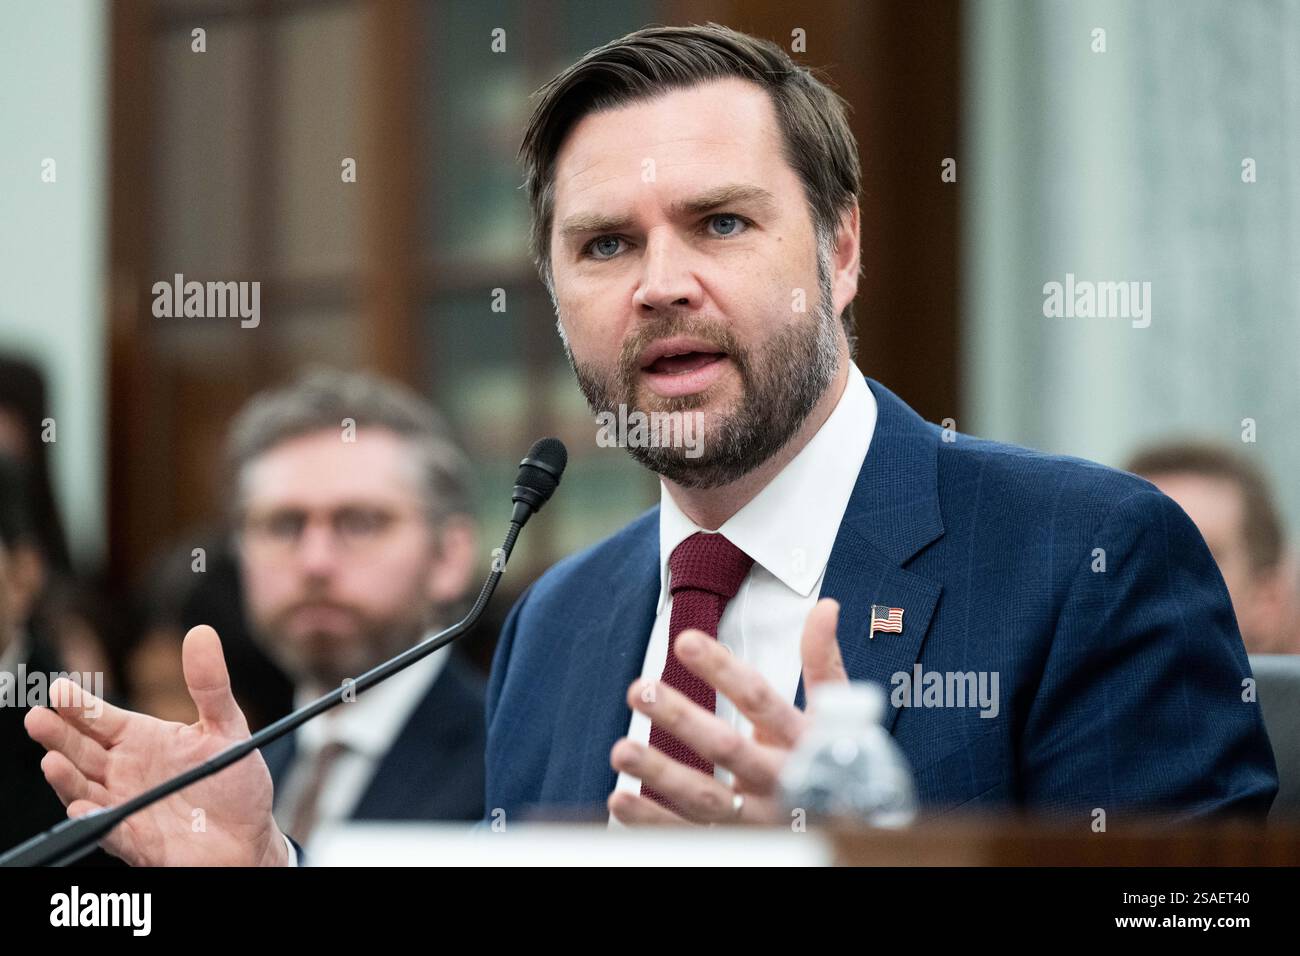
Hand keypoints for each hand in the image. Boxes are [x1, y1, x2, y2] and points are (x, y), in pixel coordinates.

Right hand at [24, 625, 287, 865]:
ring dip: (65, 777)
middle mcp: (125, 771)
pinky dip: (95, 819)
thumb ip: (210, 685)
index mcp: (142, 740)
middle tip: (38, 718)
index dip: (81, 705)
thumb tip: (202, 633)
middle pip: (82, 750)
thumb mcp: (228, 727)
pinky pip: (109, 830)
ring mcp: (125, 805)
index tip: (61, 689)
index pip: (102, 719)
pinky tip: (84, 806)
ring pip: (83, 789)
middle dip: (58, 735)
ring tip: (52, 761)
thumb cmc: (235, 781)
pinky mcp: (134, 840)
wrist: (249, 838)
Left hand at [608, 597, 847, 824]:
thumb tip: (825, 607)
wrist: (852, 830)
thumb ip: (822, 662)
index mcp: (802, 740)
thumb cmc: (835, 761)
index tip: (686, 641)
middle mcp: (778, 779)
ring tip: (621, 750)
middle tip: (640, 690)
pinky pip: (689, 834)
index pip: (760, 698)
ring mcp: (756, 817)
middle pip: (727, 747)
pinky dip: (653, 821)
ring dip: (660, 774)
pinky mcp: (736, 841)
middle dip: (682, 718)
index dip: (724, 669)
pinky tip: (620, 800)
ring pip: (705, 797)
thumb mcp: (835, 714)